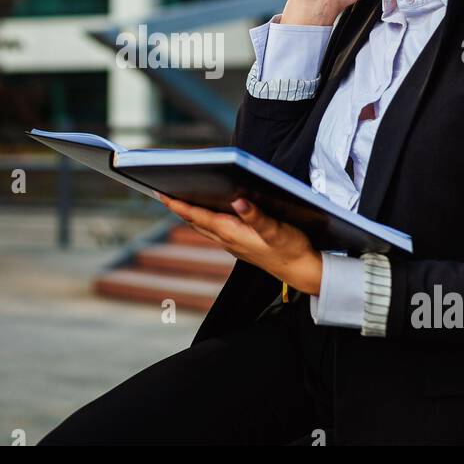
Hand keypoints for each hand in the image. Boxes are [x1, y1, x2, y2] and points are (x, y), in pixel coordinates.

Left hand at [156, 193, 322, 295]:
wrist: (301, 271)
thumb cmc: (290, 248)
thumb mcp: (276, 230)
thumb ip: (256, 216)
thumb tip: (238, 200)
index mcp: (232, 232)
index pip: (198, 216)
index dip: (179, 205)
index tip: (161, 194)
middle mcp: (228, 239)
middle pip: (196, 221)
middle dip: (179, 208)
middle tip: (162, 192)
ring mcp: (233, 244)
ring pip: (204, 227)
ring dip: (190, 214)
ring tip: (179, 201)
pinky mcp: (241, 245)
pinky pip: (215, 231)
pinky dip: (205, 219)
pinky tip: (208, 213)